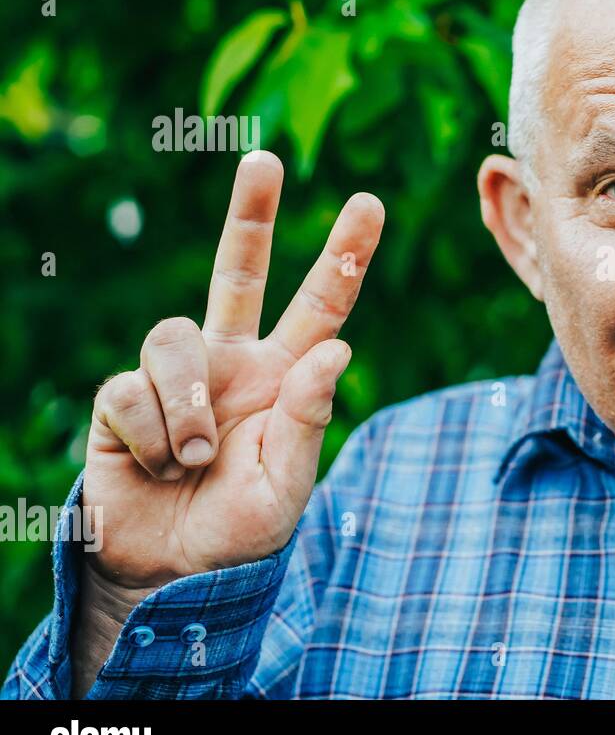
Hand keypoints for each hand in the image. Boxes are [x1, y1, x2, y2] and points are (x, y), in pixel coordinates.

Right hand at [82, 150, 383, 589]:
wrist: (170, 575)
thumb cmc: (240, 531)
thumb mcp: (288, 484)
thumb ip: (308, 417)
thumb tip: (336, 346)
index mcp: (284, 377)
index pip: (321, 305)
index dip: (343, 257)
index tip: (370, 204)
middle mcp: (232, 362)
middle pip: (238, 270)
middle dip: (251, 213)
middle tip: (266, 159)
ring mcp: (177, 377)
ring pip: (172, 335)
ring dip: (185, 402)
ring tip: (192, 458)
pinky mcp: (123, 398)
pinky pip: (130, 388)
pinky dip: (150, 432)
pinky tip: (158, 467)